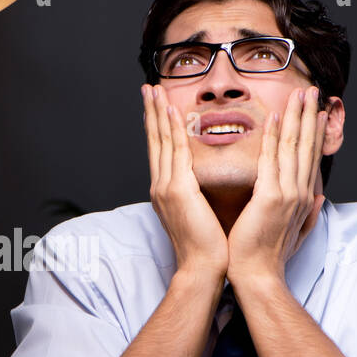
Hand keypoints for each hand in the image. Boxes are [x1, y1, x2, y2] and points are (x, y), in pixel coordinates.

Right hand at [142, 83, 227, 279]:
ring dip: (157, 113)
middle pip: (154, 141)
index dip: (158, 127)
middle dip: (151, 113)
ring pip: (160, 141)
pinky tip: (170, 111)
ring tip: (153, 91)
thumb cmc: (208, 248)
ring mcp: (167, 187)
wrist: (204, 268)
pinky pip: (174, 152)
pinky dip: (170, 130)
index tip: (157, 106)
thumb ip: (198, 196)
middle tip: (148, 88)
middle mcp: (162, 186)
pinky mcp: (178, 190)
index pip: (161, 152)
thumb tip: (204, 185)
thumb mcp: (200, 215)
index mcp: (167, 192)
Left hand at [226, 84, 326, 284]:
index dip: (315, 132)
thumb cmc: (269, 258)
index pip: (310, 158)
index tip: (318, 111)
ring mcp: (286, 194)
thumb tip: (318, 198)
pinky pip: (271, 160)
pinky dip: (273, 137)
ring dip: (296, 117)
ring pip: (293, 147)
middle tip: (312, 90)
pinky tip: (275, 117)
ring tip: (299, 94)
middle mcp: (299, 192)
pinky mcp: (270, 197)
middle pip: (306, 146)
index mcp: (302, 198)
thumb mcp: (294, 233)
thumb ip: (307, 213)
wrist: (258, 276)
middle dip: (309, 115)